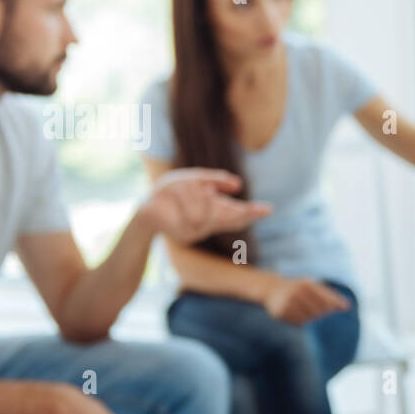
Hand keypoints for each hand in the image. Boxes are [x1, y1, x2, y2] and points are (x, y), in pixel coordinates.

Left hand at [140, 168, 272, 244]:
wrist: (146, 208)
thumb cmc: (171, 192)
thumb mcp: (194, 178)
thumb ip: (216, 179)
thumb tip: (239, 185)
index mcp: (216, 210)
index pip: (239, 213)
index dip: (253, 212)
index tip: (268, 209)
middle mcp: (212, 223)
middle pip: (233, 219)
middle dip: (242, 212)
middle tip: (247, 208)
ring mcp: (200, 232)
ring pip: (207, 212)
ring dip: (193, 195)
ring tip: (180, 188)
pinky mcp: (186, 235)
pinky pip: (189, 213)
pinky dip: (181, 199)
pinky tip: (174, 197)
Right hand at [262, 276, 351, 324]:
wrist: (272, 289)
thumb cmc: (299, 288)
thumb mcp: (313, 286)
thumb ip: (329, 295)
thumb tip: (348, 306)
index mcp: (306, 284)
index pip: (325, 298)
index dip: (335, 305)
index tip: (344, 309)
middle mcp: (296, 292)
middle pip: (318, 310)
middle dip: (323, 313)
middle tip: (323, 312)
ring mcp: (287, 302)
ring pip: (308, 318)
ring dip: (312, 318)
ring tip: (309, 312)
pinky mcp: (280, 313)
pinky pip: (298, 322)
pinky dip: (302, 321)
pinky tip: (299, 316)